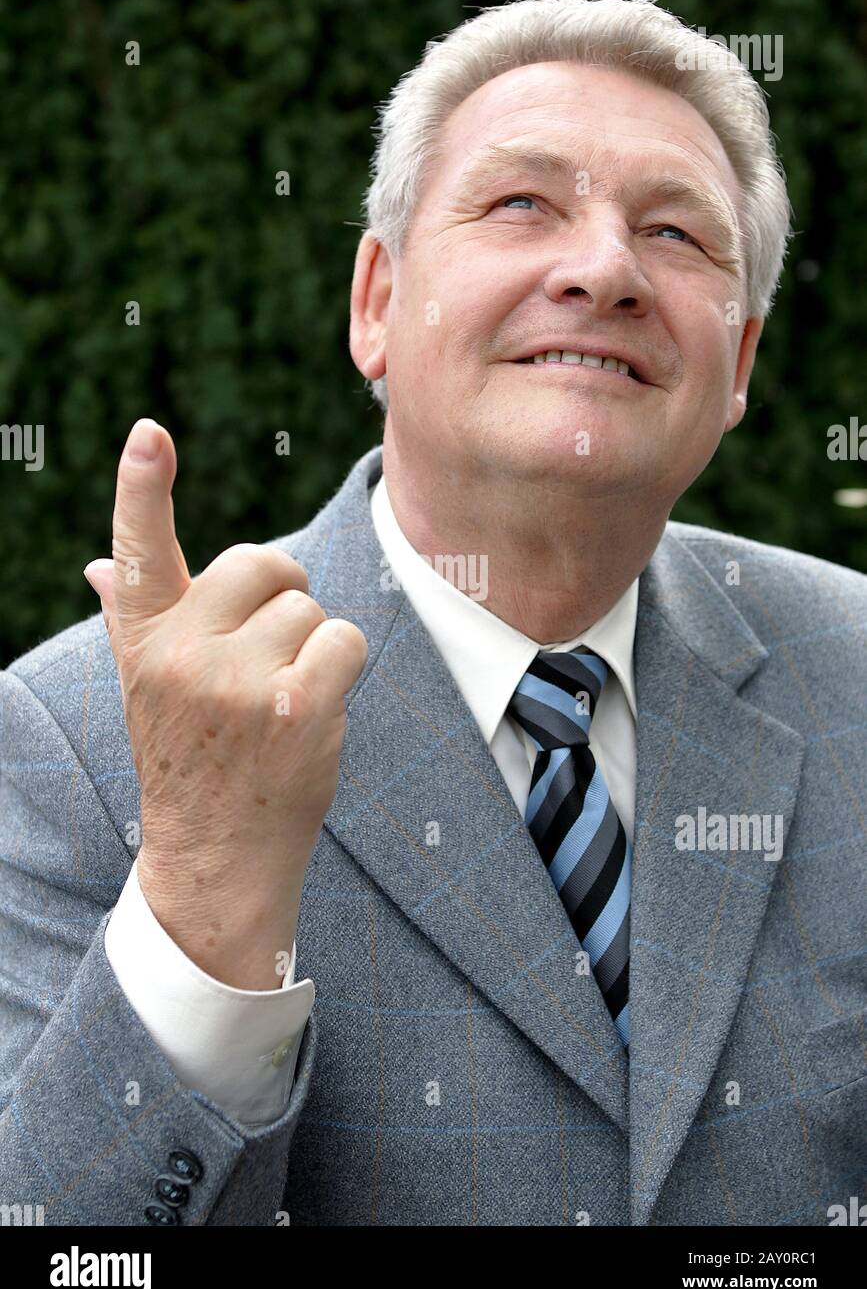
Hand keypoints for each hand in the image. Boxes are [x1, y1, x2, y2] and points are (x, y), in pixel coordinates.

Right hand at [83, 418, 367, 988]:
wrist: (216, 855)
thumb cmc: (191, 758)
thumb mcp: (148, 687)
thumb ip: (135, 619)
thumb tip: (101, 567)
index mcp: (145, 640)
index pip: (139, 550)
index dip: (143, 486)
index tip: (150, 434)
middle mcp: (180, 653)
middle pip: (266, 563)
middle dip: (283, 598)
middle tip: (269, 655)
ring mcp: (235, 681)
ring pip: (311, 607)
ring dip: (313, 649)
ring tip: (282, 703)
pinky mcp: (293, 707)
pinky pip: (346, 639)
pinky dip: (343, 670)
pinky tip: (314, 714)